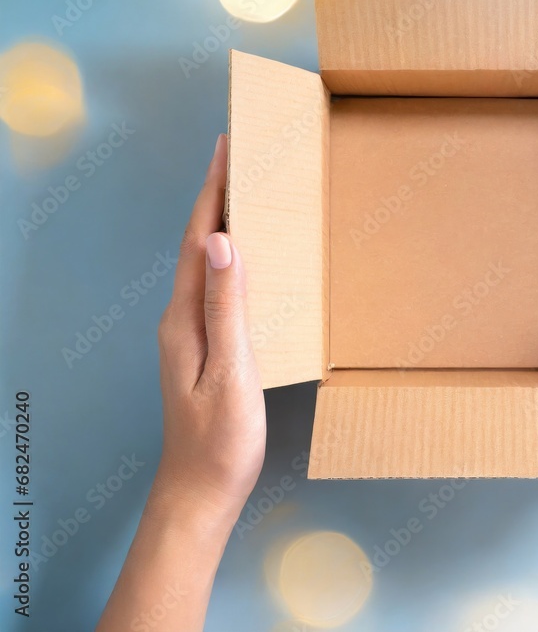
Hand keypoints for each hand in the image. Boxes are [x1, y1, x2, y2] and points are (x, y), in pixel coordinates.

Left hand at [154, 134, 265, 517]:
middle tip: (242, 157)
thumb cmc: (220, 439)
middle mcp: (181, 318)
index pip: (198, 240)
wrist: (201, 491)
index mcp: (184, 318)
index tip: (226, 148)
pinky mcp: (206, 346)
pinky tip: (254, 259)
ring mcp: (190, 333)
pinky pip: (218, 287)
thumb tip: (222, 241)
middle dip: (218, 196)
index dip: (212, 192)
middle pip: (199, 243)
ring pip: (208, 263)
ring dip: (225, 223)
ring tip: (250, 194)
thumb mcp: (231, 371)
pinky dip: (234, 259)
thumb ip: (226, 307)